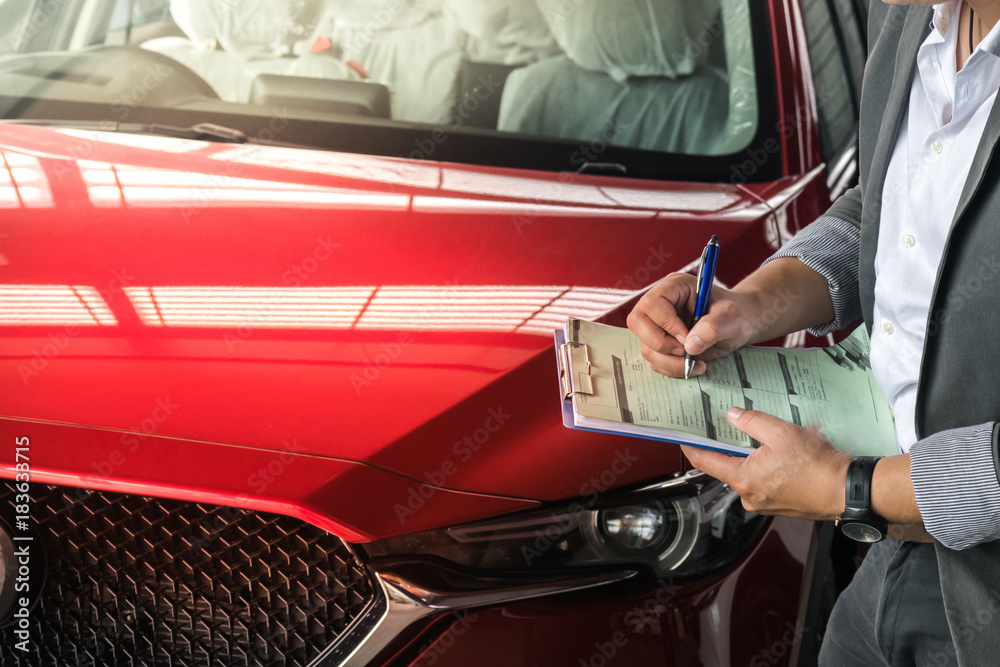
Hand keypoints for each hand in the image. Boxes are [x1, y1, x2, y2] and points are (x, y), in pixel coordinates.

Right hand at [626, 272, 759, 377]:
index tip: (687, 338)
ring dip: (669, 361)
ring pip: (646, 346)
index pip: (652, 304)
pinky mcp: (662, 342)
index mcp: (674, 287)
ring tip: (697, 362)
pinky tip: (693, 365)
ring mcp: (659, 324)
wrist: (741, 324)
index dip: (665, 324)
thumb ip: (712, 327)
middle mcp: (661, 305)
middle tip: (685, 352)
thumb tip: (689, 346)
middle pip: (638, 323)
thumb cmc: (737, 313)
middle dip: (661, 344)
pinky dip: (672, 368)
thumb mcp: (730, 317)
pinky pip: (655, 360)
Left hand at [680, 407, 851, 520]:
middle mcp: (749, 495)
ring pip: (747, 474)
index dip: (692, 447)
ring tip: (763, 438)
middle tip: (726, 427)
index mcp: (743, 479)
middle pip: (727, 467)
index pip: (705, 462)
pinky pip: (764, 482)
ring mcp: (764, 503)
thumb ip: (752, 421)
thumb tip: (733, 415)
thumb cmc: (817, 466)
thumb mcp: (781, 432)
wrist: (847, 490)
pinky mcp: (779, 504)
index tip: (683, 436)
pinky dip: (766, 468)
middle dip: (727, 447)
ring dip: (751, 457)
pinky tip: (780, 455)